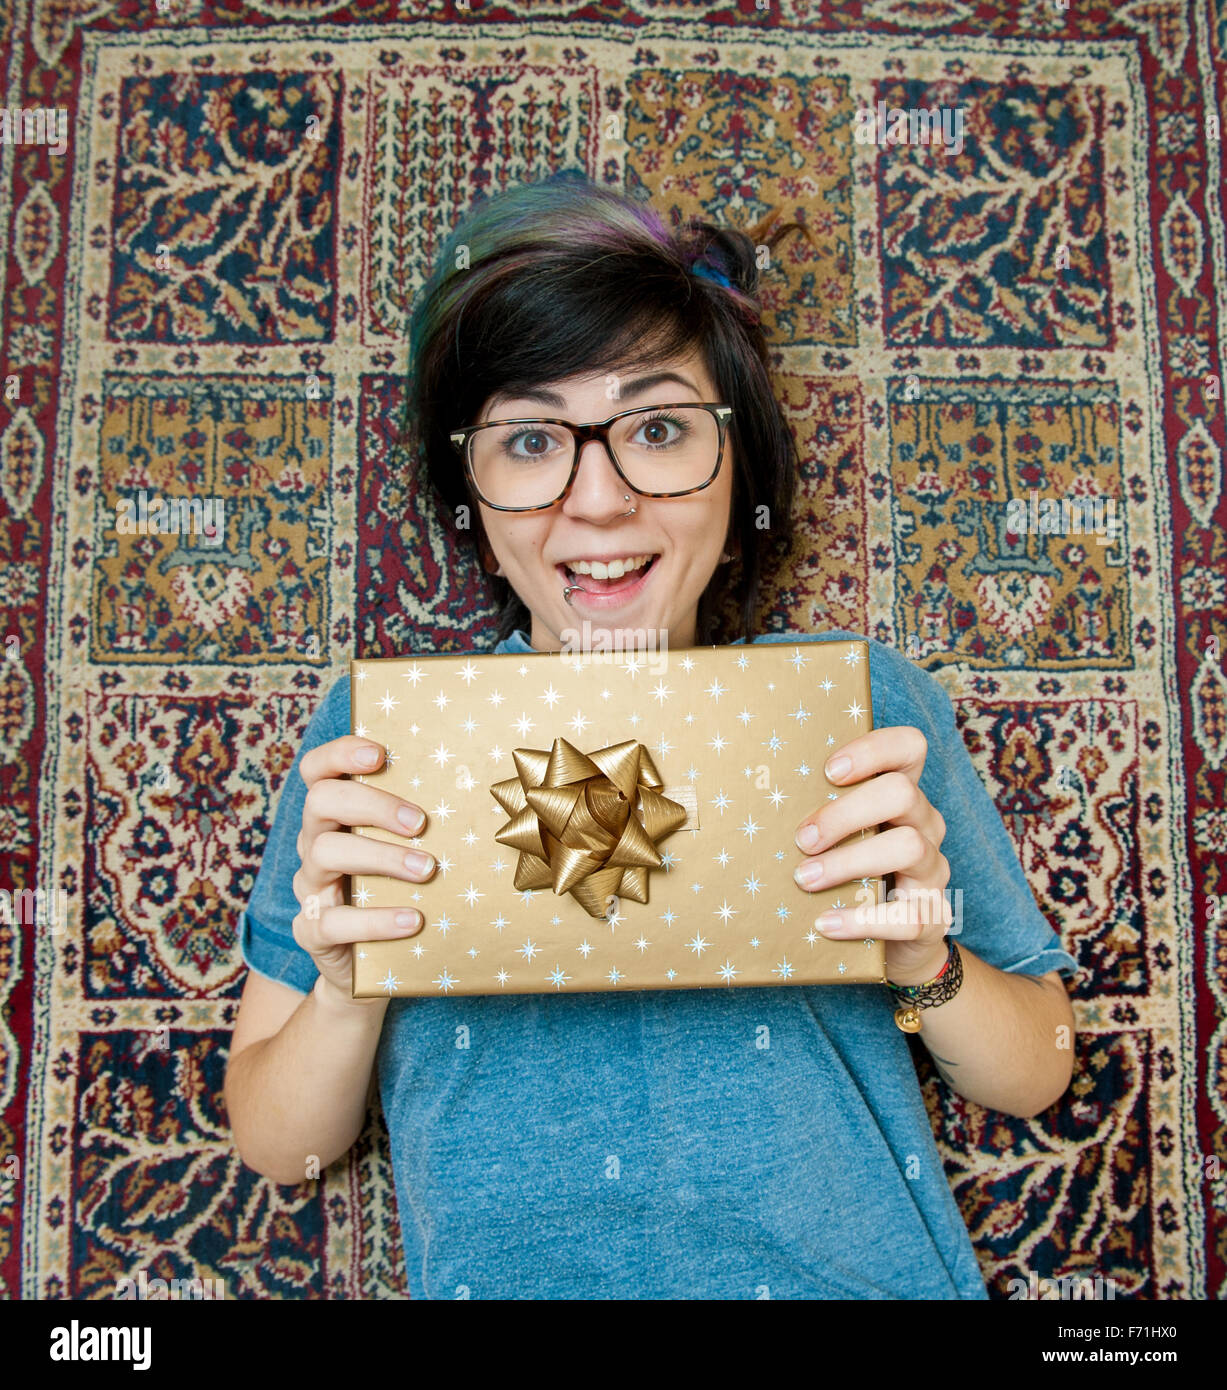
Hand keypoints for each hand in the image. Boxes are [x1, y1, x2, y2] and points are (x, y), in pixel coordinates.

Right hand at [291, 735, 435, 1004]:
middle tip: (421, 823)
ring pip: (324, 853)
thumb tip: (495, 787)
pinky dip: (375, 920)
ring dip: (381, 856)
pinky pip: (332, 922)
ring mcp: (310, 887)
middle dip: (373, 805)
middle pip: (321, 801)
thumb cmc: (401, 891)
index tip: (379, 755)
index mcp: (334, 815)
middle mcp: (314, 842)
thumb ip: (426, 821)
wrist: (375, 967)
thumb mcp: (409, 851)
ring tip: (427, 868)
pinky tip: (412, 919)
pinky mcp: (312, 931)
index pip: (318, 769)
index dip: (340, 753)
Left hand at [793, 726, 951, 986]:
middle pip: (901, 793)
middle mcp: (925, 824)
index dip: (874, 750)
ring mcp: (933, 869)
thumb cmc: (851, 874)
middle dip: (845, 813)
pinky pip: (908, 916)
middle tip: (803, 839)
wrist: (893, 941)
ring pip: (908, 847)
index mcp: (902, 796)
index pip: (910, 747)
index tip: (829, 771)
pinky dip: (862, 920)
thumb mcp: (837, 838)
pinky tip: (825, 923)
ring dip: (848, 862)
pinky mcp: (933, 916)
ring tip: (804, 879)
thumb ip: (814, 814)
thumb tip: (748, 796)